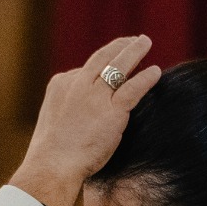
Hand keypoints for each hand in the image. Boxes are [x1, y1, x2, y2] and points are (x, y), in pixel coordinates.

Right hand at [8, 35, 162, 205]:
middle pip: (102, 58)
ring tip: (145, 42)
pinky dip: (146, 78)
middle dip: (119, 46)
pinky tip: (155, 72)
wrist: (51, 166)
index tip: (111, 65)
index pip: (84, 70)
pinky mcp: (112, 111)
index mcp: (60, 85)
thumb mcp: (53, 123)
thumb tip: (80, 117)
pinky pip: (133, 88)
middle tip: (132, 40)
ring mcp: (95, 96)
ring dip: (134, 51)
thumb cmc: (51, 155)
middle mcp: (78, 84)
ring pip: (119, 66)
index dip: (100, 67)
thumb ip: (68, 112)